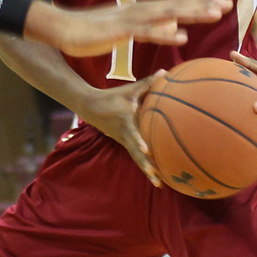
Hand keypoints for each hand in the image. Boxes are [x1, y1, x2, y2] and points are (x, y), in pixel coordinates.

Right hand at [26, 0, 229, 57]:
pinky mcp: (119, 32)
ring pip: (167, 15)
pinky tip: (180, 37)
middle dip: (204, 3)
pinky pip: (145, 33)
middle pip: (177, 5)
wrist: (62, 29)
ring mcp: (130, 19)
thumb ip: (152, 29)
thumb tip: (176, 30)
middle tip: (229, 2)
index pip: (176, 3)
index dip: (200, 1)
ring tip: (216, 14)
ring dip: (192, 14)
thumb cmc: (92, 32)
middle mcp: (139, 10)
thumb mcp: (128, 30)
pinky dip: (163, 34)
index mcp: (141, 10)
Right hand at [80, 72, 167, 187]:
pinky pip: (136, 156)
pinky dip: (144, 165)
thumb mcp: (129, 90)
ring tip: (158, 184)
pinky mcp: (124, 143)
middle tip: (157, 180)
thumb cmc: (112, 97)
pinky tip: (154, 174)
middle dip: (147, 167)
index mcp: (126, 123)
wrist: (90, 106)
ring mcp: (124, 141)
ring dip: (147, 171)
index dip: (139, 142)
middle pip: (137, 154)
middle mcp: (125, 136)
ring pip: (136, 159)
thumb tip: (165, 72)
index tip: (146, 151)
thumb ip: (147, 83)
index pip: (133, 134)